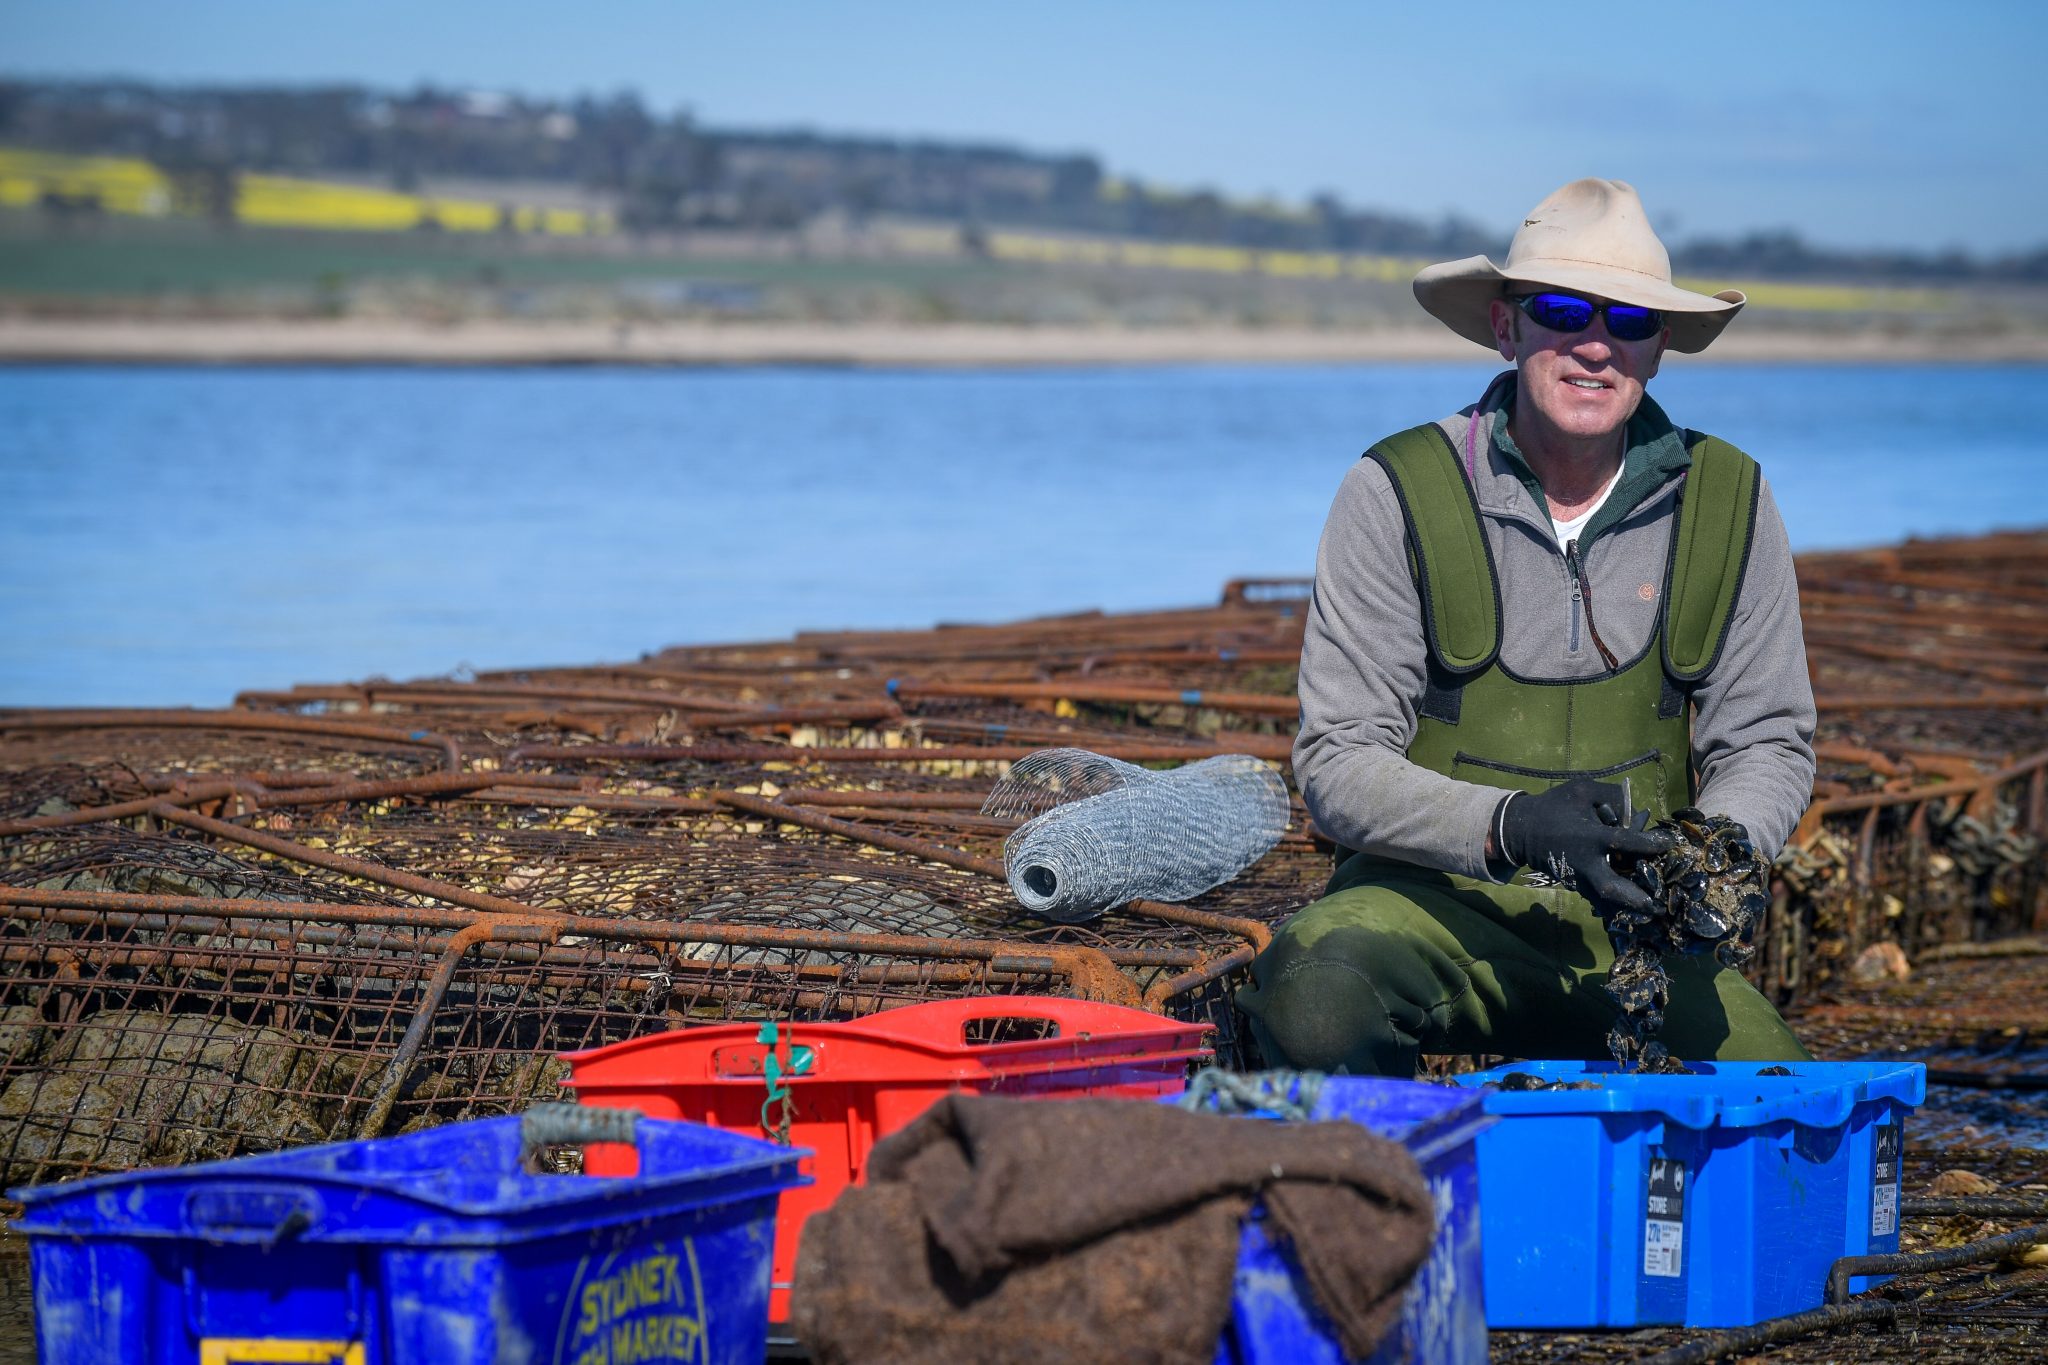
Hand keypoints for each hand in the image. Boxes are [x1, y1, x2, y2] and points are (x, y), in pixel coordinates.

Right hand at [1497, 778, 1675, 911]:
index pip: (1627, 842)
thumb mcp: (1582, 790)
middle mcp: (1585, 861)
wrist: (1520, 830)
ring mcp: (1578, 876)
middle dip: (1634, 898)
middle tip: (1657, 906)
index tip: (1669, 843)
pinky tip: (1631, 912)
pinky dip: (1613, 907)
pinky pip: (1597, 899)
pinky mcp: (1574, 884)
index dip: (1652, 843)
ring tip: (1650, 915)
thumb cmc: (1554, 807)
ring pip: (1605, 900)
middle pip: (1611, 886)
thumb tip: (1637, 812)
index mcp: (1590, 836)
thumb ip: (1612, 796)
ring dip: (1626, 908)